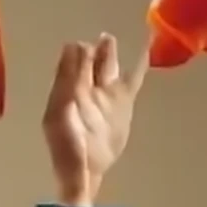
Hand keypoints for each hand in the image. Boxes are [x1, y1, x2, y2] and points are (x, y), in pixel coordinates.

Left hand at [42, 33, 149, 206]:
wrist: (86, 169)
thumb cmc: (67, 143)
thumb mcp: (60, 109)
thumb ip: (67, 79)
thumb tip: (76, 48)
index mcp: (67, 89)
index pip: (71, 63)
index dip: (74, 52)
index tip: (79, 43)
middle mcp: (86, 89)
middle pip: (91, 62)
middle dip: (94, 50)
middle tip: (100, 38)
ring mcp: (106, 96)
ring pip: (109, 67)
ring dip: (110, 54)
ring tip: (109, 39)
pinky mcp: (123, 104)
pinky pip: (133, 80)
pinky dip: (140, 67)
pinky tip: (147, 52)